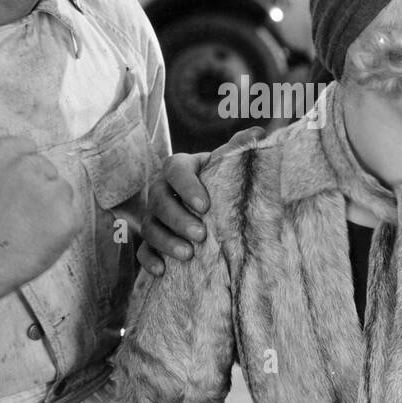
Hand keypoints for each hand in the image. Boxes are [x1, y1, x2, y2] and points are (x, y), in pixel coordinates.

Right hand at [0, 136, 82, 335]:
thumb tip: (21, 157)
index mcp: (2, 152)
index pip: (28, 149)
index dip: (22, 174)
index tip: (14, 191)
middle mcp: (28, 166)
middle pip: (48, 171)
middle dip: (38, 190)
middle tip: (18, 215)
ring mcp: (50, 193)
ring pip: (63, 192)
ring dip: (51, 209)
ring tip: (24, 230)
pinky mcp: (67, 219)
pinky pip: (72, 217)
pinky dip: (60, 231)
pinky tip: (36, 241)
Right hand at [136, 126, 264, 275]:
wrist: (209, 208)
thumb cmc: (219, 183)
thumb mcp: (228, 167)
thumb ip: (239, 150)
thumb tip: (260, 132)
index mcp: (179, 168)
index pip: (175, 169)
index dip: (186, 186)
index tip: (205, 206)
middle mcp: (160, 190)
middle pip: (158, 200)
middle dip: (177, 218)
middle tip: (200, 235)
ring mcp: (153, 216)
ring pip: (149, 226)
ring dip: (166, 241)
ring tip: (187, 255)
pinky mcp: (150, 240)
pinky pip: (142, 250)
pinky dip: (149, 259)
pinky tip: (162, 270)